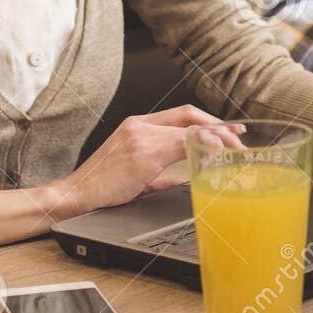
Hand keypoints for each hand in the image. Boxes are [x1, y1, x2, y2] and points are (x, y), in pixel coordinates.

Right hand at [54, 105, 244, 215]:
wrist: (73, 197)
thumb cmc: (101, 188)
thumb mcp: (133, 170)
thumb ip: (157, 167)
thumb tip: (183, 173)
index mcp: (137, 126)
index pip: (181, 114)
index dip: (208, 120)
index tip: (228, 129)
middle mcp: (140, 125)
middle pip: (189, 114)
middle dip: (218, 126)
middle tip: (238, 139)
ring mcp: (140, 136)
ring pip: (189, 128)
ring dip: (216, 139)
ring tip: (232, 152)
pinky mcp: (142, 153)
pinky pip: (182, 144)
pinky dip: (202, 148)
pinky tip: (213, 157)